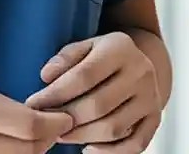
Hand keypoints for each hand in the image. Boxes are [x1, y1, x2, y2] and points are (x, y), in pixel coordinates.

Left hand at [24, 33, 161, 152]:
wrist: (139, 62)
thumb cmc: (101, 56)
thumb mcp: (84, 46)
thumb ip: (64, 58)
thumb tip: (46, 77)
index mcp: (120, 48)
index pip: (84, 76)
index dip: (56, 94)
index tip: (33, 104)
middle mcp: (141, 72)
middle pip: (98, 105)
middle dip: (67, 118)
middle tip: (46, 125)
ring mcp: (151, 97)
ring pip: (113, 128)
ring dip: (82, 136)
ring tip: (61, 135)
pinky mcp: (155, 118)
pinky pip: (134, 144)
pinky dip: (109, 152)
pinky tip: (87, 149)